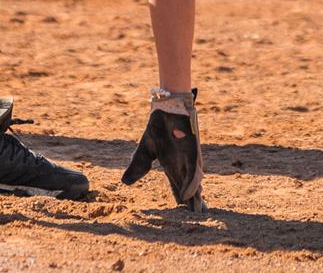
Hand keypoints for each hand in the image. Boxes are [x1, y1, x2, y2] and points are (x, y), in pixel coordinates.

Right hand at [120, 89, 203, 209]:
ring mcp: (188, 159)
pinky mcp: (192, 153)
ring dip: (196, 196)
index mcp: (172, 164)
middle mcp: (182, 164)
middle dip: (193, 201)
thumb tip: (125, 182)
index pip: (176, 184)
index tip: (183, 211)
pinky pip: (192, 172)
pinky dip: (192, 185)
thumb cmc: (158, 126)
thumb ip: (138, 166)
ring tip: (198, 211)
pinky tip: (190, 196)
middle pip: (188, 186)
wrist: (165, 108)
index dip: (179, 197)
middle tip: (198, 215)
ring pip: (194, 182)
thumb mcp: (145, 150)